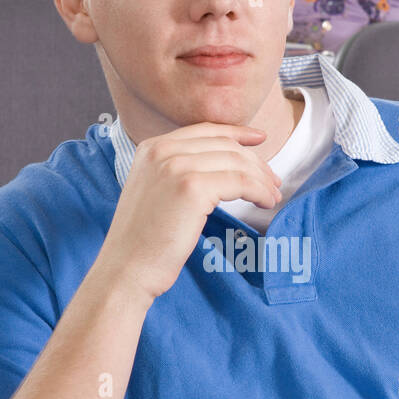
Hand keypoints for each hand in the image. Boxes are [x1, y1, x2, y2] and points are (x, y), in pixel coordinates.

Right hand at [101, 122, 281, 305]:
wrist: (126, 268)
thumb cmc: (143, 241)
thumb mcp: (155, 192)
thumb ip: (177, 171)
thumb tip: (221, 167)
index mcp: (152, 147)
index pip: (204, 130)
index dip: (236, 132)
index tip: (259, 139)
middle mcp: (162, 150)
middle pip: (224, 144)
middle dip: (254, 161)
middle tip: (272, 180)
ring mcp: (176, 166)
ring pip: (236, 162)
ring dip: (261, 178)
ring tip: (272, 195)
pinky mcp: (192, 188)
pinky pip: (240, 182)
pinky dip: (259, 191)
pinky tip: (266, 203)